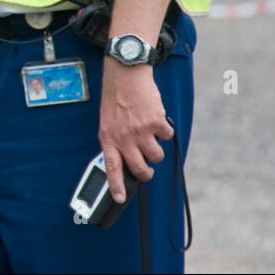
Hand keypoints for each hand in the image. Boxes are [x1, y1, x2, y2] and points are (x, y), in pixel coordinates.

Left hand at [98, 59, 173, 202]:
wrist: (125, 75)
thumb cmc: (115, 99)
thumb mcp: (107, 122)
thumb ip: (115, 141)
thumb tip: (127, 161)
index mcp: (108, 138)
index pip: (112, 168)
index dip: (116, 186)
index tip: (120, 199)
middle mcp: (124, 137)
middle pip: (141, 169)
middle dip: (147, 171)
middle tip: (147, 165)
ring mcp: (140, 131)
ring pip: (157, 156)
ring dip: (156, 148)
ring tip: (149, 133)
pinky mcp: (156, 123)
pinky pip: (167, 137)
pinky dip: (165, 131)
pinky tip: (155, 119)